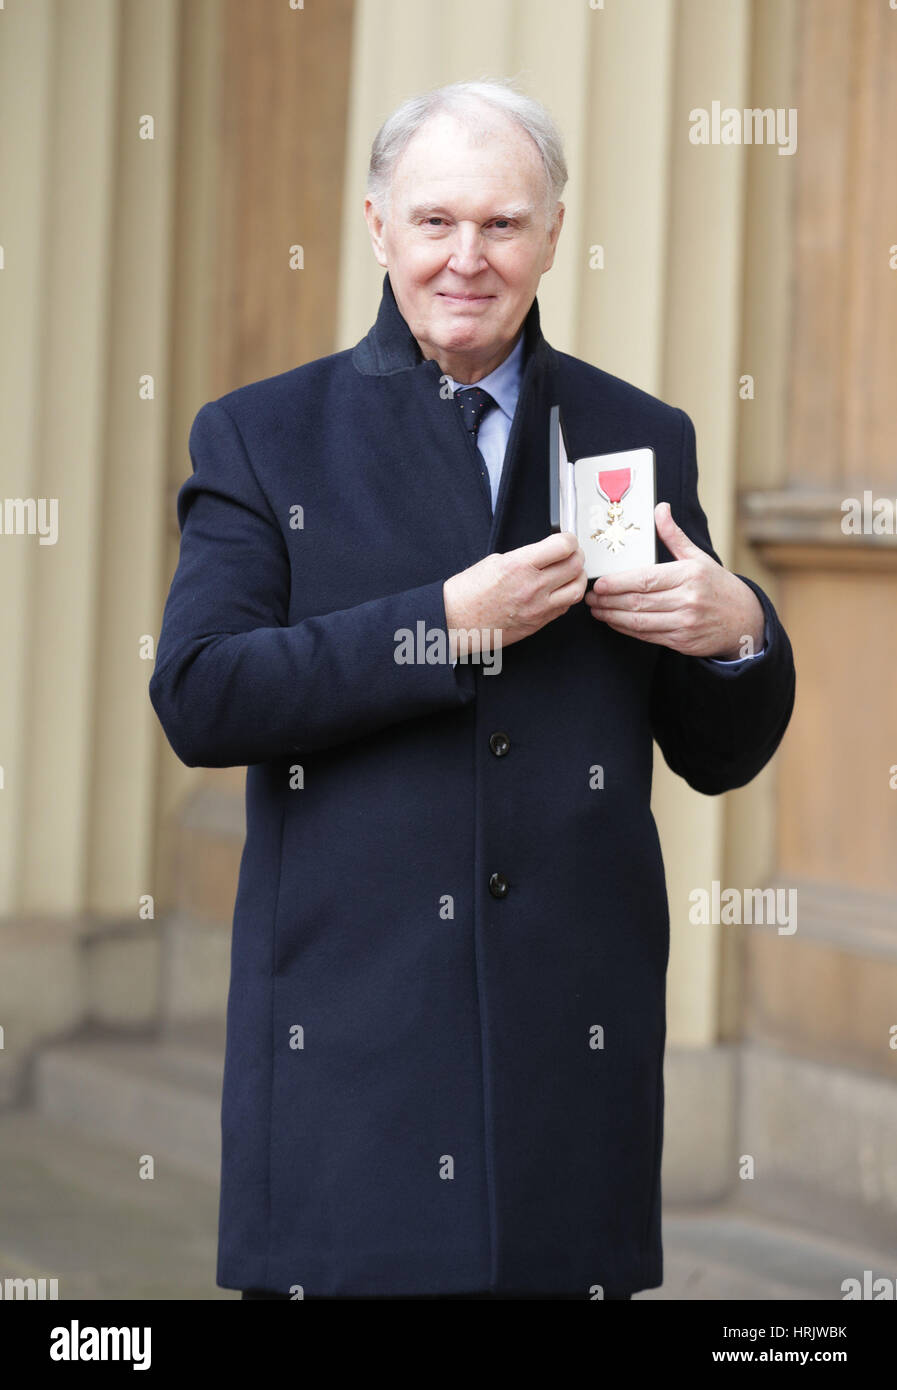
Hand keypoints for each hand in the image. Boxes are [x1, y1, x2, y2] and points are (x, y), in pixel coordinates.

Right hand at [444, 532, 586, 654]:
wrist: (456, 620)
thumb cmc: (469, 592)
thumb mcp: (496, 561)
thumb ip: (526, 556)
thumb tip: (546, 553)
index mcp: (520, 565)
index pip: (563, 546)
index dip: (569, 539)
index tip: (566, 539)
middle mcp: (532, 587)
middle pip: (575, 566)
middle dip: (576, 555)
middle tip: (571, 553)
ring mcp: (538, 608)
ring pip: (577, 590)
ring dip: (577, 578)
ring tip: (569, 573)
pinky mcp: (538, 623)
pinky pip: (565, 608)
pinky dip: (566, 597)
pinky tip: (558, 591)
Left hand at [584, 502, 764, 658]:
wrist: (744, 620)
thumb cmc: (718, 586)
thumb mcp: (699, 557)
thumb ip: (674, 536)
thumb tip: (660, 508)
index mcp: (690, 575)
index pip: (646, 579)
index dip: (618, 583)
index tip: (599, 582)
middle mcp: (688, 600)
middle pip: (638, 601)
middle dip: (608, 600)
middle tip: (589, 596)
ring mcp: (685, 623)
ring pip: (639, 621)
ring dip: (612, 616)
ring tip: (596, 609)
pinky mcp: (682, 642)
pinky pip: (647, 635)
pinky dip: (626, 629)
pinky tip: (613, 621)